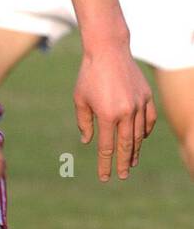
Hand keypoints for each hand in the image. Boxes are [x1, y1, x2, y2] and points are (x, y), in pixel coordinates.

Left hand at [74, 44, 156, 180]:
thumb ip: (84, 122)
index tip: (105, 177)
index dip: (105, 164)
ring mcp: (139, 104)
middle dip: (124, 163)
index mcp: (107, 115)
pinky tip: (141, 139)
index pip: (107, 148)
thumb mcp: (80, 99)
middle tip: (122, 175)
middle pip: (126, 145)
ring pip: (139, 134)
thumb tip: (88, 141)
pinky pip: (149, 119)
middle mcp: (125, 112)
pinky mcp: (146, 96)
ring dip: (135, 150)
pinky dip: (146, 131)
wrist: (108, 51)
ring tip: (131, 161)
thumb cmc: (89, 75)